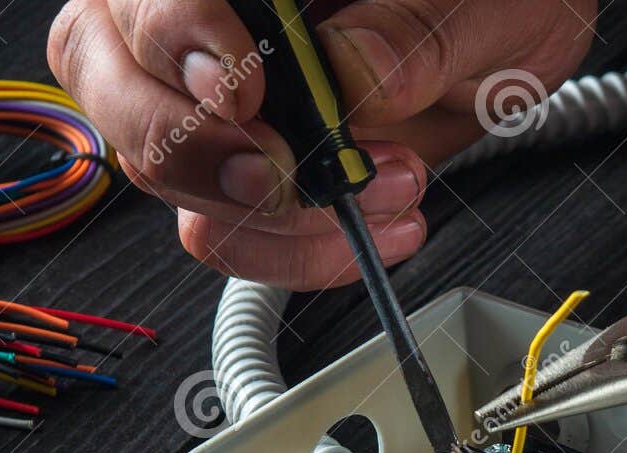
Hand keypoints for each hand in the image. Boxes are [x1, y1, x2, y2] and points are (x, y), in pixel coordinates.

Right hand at [49, 0, 594, 287]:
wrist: (509, 36)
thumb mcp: (473, 1)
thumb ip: (412, 27)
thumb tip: (349, 72)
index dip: (178, 38)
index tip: (241, 87)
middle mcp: (201, 30)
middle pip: (118, 90)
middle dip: (202, 150)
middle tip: (291, 174)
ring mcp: (217, 107)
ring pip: (164, 176)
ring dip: (274, 212)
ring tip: (389, 188)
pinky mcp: (255, 174)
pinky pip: (228, 235)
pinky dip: (300, 254)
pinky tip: (380, 229)